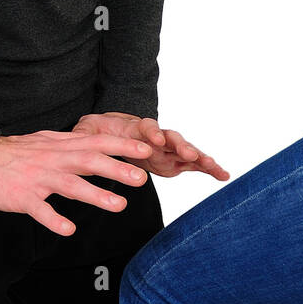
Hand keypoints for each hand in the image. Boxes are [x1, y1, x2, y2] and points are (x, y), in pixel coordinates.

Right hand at [0, 128, 155, 235]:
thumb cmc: (14, 153)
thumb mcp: (46, 141)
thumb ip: (72, 145)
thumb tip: (100, 145)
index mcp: (60, 146)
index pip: (96, 142)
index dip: (122, 145)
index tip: (146, 149)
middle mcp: (52, 159)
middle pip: (89, 161)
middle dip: (117, 169)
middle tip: (142, 178)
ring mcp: (37, 178)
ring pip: (69, 185)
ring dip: (95, 195)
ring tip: (118, 205)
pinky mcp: (20, 197)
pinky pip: (39, 209)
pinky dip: (53, 218)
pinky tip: (68, 229)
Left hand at [73, 110, 229, 182]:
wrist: (115, 132)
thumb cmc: (102, 132)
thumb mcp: (89, 131)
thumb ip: (85, 132)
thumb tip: (78, 131)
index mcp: (137, 127)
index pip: (147, 127)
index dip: (153, 133)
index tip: (156, 140)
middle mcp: (158, 135)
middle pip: (173, 137)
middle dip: (182, 145)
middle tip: (189, 154)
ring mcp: (169, 148)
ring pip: (187, 150)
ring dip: (200, 157)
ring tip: (214, 166)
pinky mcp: (175, 161)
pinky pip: (194, 164)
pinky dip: (208, 168)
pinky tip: (224, 176)